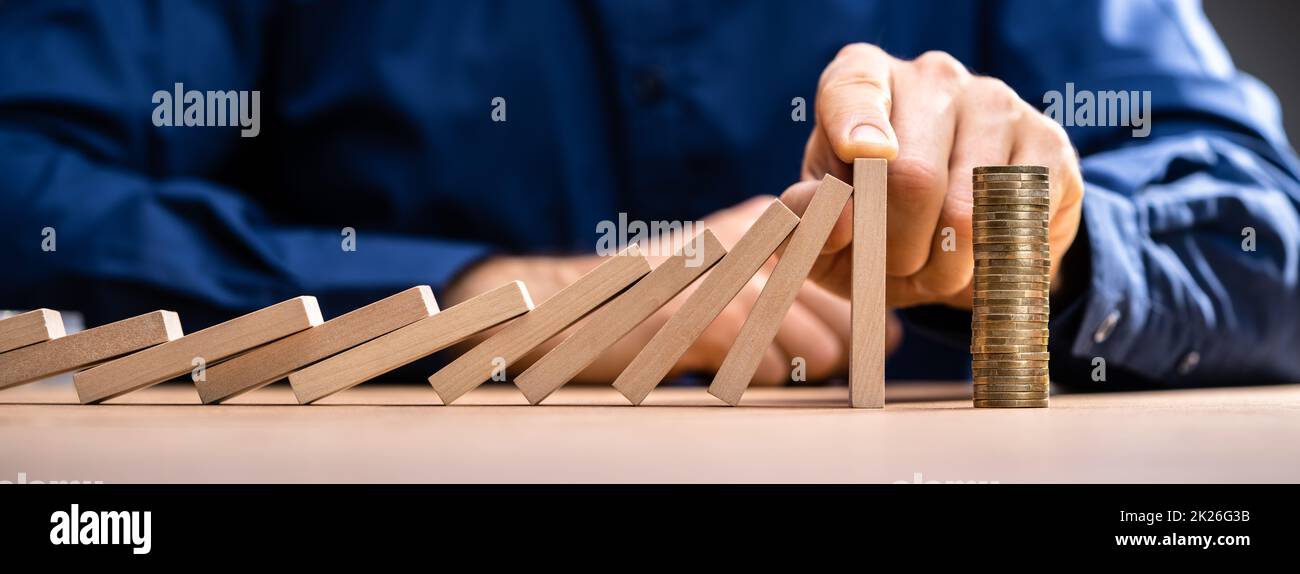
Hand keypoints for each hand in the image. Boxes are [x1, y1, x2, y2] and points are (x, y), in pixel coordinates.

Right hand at [445, 195, 902, 384]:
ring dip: (778, 371)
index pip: (853, 285)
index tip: (821, 339)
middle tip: (757, 354)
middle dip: (817, 357)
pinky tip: (703, 359)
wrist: (567, 308)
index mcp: (767, 221)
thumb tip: (886, 335)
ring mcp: (738, 277)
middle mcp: (761, 238)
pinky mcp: (712, 319)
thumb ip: (801, 293)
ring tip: (723, 354)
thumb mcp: (728, 273)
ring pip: (816, 352)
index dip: (846, 326)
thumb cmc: (653, 300)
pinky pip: (770, 371)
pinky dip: (743, 380)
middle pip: (845, 326)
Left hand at [793, 44, 1084, 307]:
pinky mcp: (1048, 144)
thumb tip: (838, 218)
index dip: (853, 123)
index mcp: (864, 79)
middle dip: (896, 249)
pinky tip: (981, 262)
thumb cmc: (871, 222)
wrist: (957, 242)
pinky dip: (992, 267)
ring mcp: (996, 102)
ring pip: (967, 209)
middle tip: (896, 269)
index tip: (858, 153)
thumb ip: (808, 220)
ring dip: (944, 269)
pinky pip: (1019, 224)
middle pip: (911, 176)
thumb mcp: (825, 226)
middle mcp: (932, 77)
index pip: (852, 90)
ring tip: (934, 273)